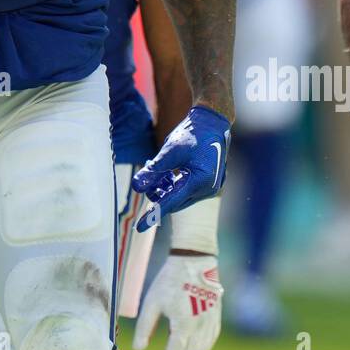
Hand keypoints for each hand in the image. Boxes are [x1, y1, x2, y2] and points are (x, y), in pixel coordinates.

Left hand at [132, 106, 230, 229]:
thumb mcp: (169, 151)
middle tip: (147, 177)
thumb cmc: (192, 134)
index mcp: (200, 181)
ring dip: (166, 188)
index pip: (171, 203)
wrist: (212, 122)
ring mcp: (211, 187)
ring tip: (157, 171)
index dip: (153, 214)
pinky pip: (188, 191)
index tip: (140, 227)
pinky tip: (167, 173)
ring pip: (181, 196)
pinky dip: (175, 185)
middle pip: (175, 201)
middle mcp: (208, 189)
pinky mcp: (210, 183)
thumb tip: (136, 186)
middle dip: (158, 193)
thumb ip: (153, 170)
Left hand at [133, 254, 222, 349]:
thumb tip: (138, 349)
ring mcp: (210, 322)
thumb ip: (145, 327)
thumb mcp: (152, 302)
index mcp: (183, 324)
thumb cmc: (170, 279)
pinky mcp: (216, 316)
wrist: (195, 261)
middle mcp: (200, 327)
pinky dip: (200, 349)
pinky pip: (209, 340)